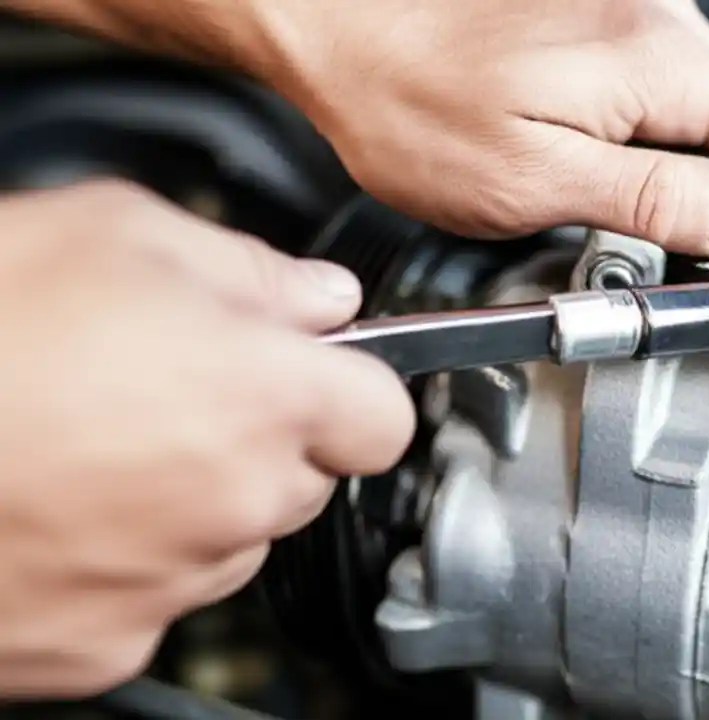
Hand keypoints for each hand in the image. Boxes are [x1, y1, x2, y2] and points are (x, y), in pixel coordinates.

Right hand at [0, 181, 413, 697]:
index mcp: (263, 396)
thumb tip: (320, 297)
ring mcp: (169, 586)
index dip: (352, 389)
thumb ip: (247, 268)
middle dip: (262, 437)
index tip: (317, 374)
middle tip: (165, 391)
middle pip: (305, 480)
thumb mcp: (112, 231)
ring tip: (89, 444)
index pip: (383, 418)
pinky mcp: (103, 648)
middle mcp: (235, 504)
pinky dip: (125, 562)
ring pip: (232, 541)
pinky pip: (154, 600)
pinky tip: (56, 507)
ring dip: (193, 500)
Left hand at [264, 0, 708, 254]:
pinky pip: (684, 100)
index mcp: (656, 69)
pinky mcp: (603, 32)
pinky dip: (706, 149)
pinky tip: (688, 187)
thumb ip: (652, 202)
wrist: (335, 14)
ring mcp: (635, 25)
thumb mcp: (532, 176)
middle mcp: (660, 32)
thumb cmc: (407, 88)